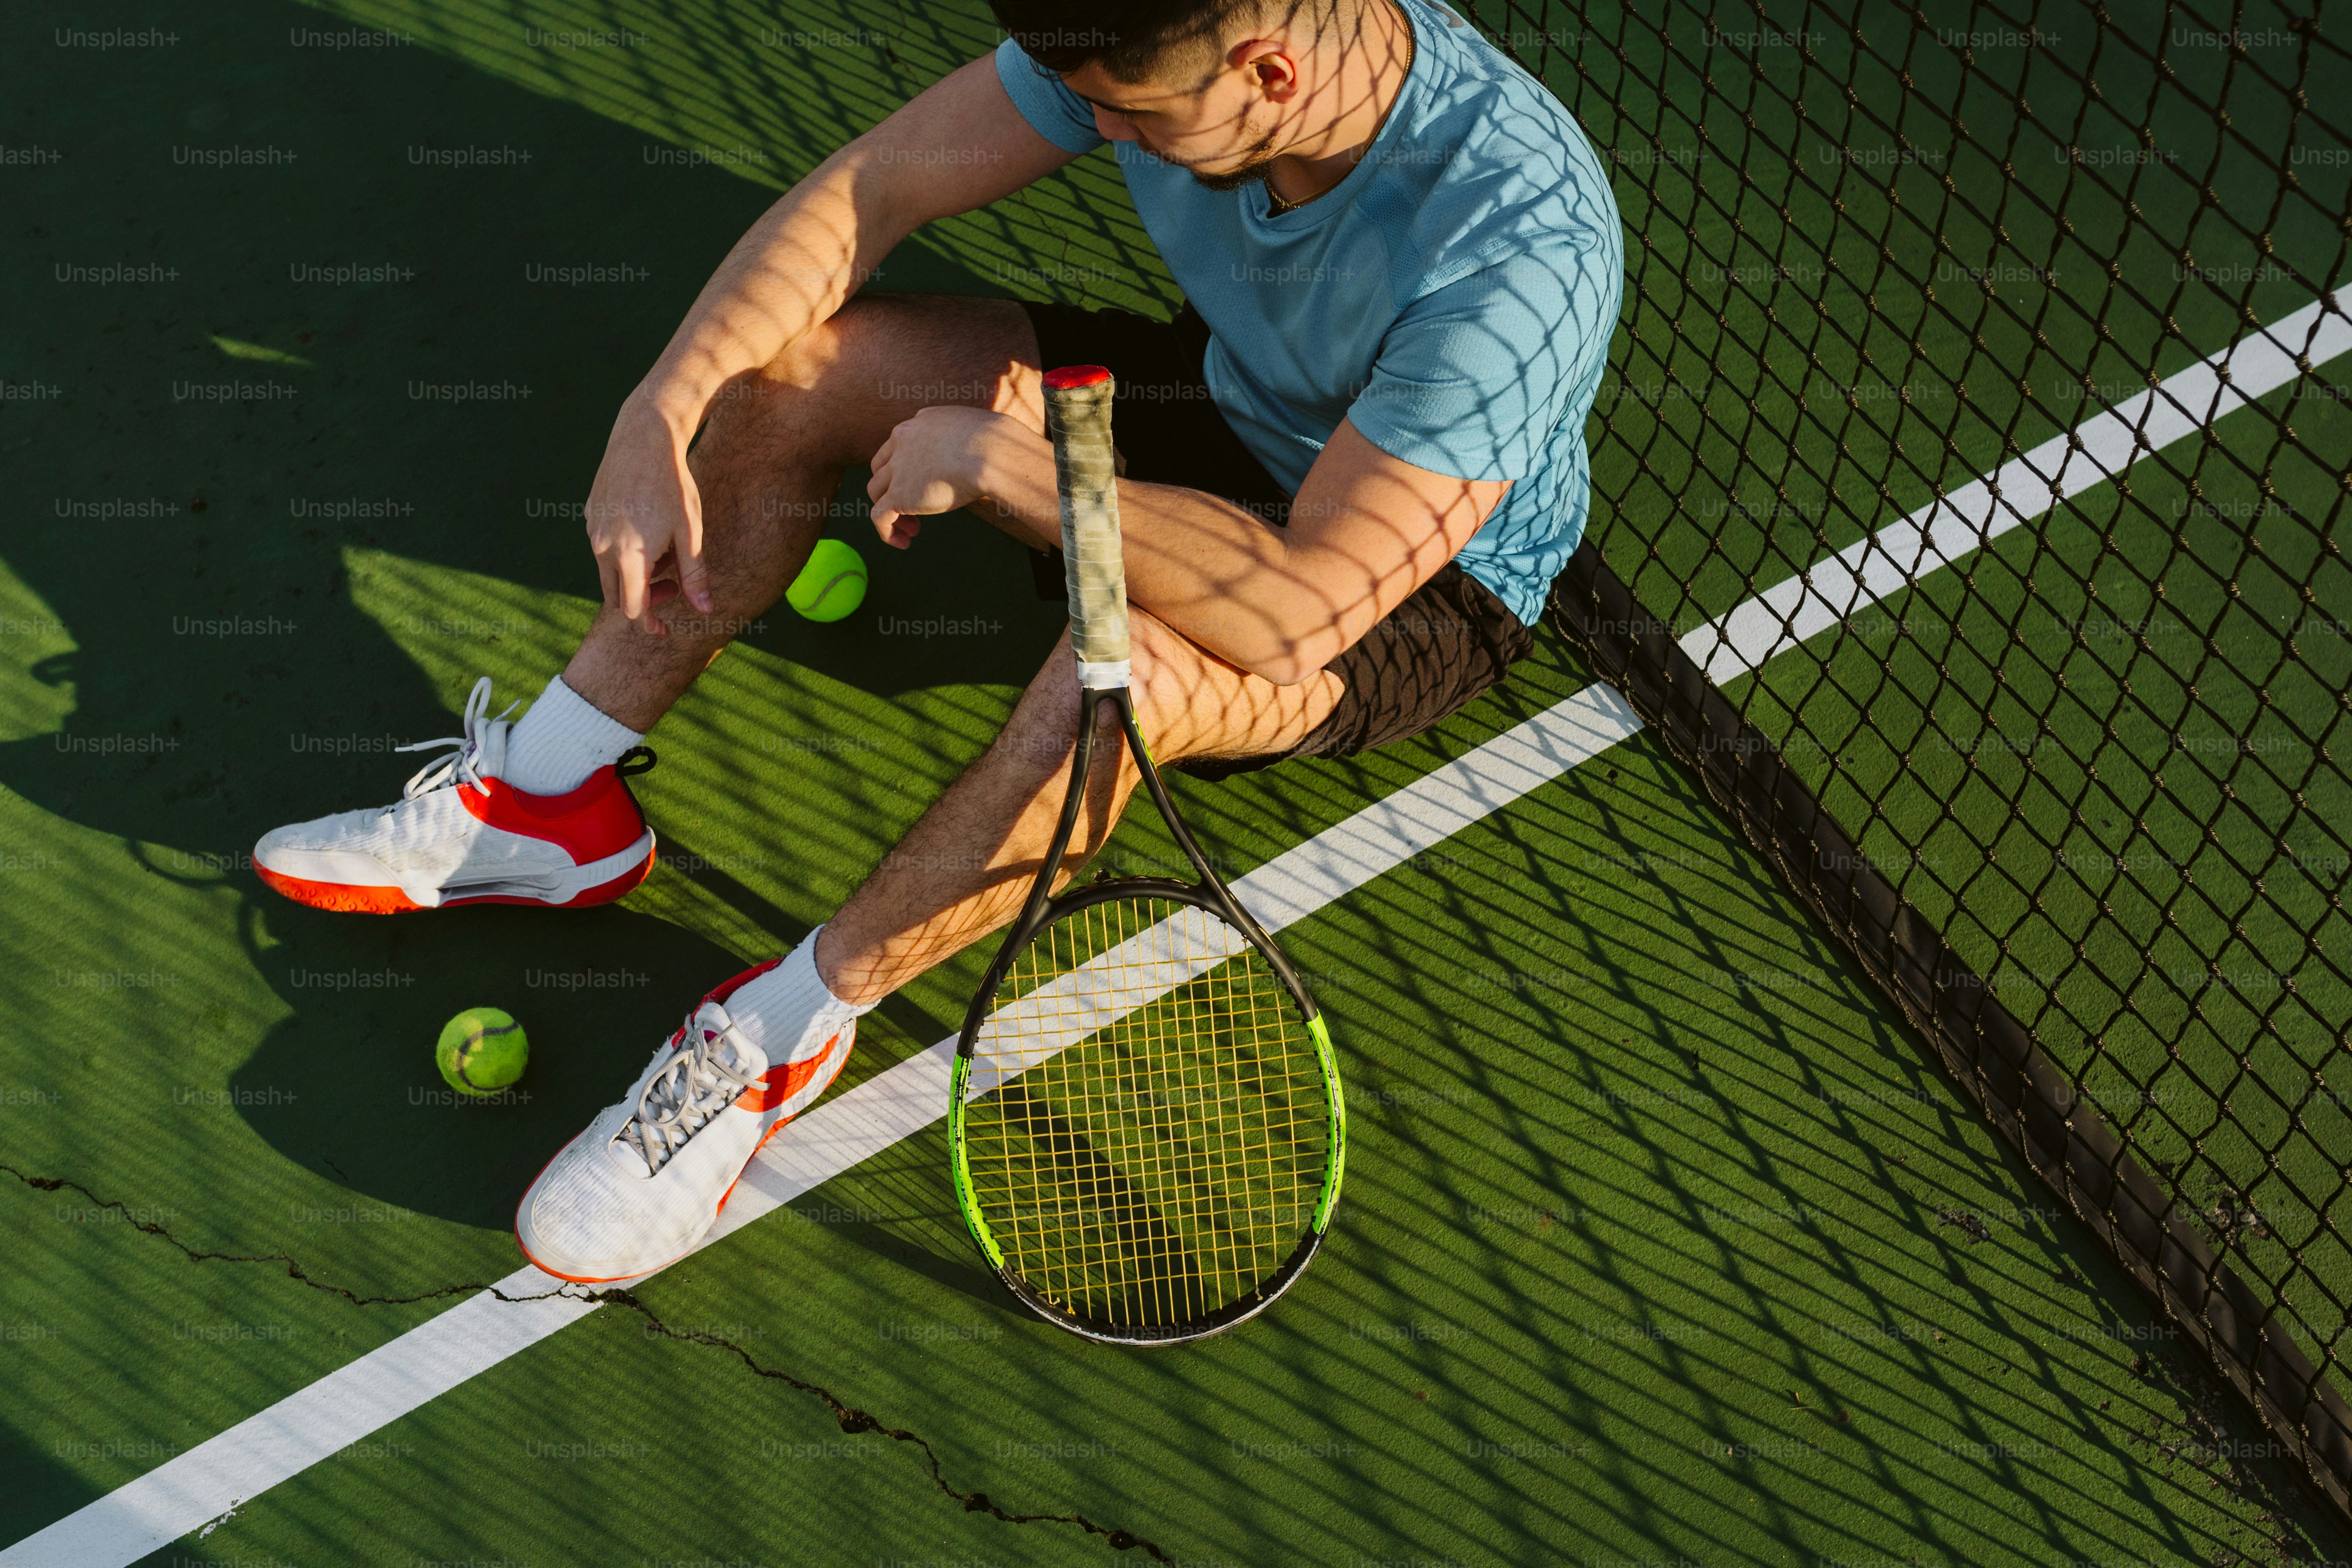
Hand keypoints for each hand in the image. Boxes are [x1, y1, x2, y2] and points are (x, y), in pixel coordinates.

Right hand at [584, 396, 713, 635]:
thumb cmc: (673, 485)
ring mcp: (592, 530)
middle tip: (671, 586)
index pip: (633, 609)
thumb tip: (704, 610)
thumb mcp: (691, 532)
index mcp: (628, 556)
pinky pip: (602, 547)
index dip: (649, 624)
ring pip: (608, 571)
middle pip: (616, 595)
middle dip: (642, 601)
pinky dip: (622, 554)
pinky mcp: (589, 514)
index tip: (664, 629)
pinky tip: (647, 532)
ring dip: (633, 576)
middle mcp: (602, 547)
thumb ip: (694, 574)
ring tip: (663, 553)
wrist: (644, 437)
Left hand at [866, 406, 1033, 548]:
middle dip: (893, 488)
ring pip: (876, 491)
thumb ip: (964, 442)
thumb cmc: (997, 444)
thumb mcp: (974, 433)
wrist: (992, 453)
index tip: (924, 486)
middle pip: (882, 467)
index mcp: (920, 423)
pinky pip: (879, 516)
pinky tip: (903, 542)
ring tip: (913, 529)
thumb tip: (979, 458)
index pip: (900, 445)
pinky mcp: (898, 494)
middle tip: (915, 510)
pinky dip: (886, 532)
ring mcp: (898, 467)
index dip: (906, 468)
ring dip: (892, 511)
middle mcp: (903, 440)